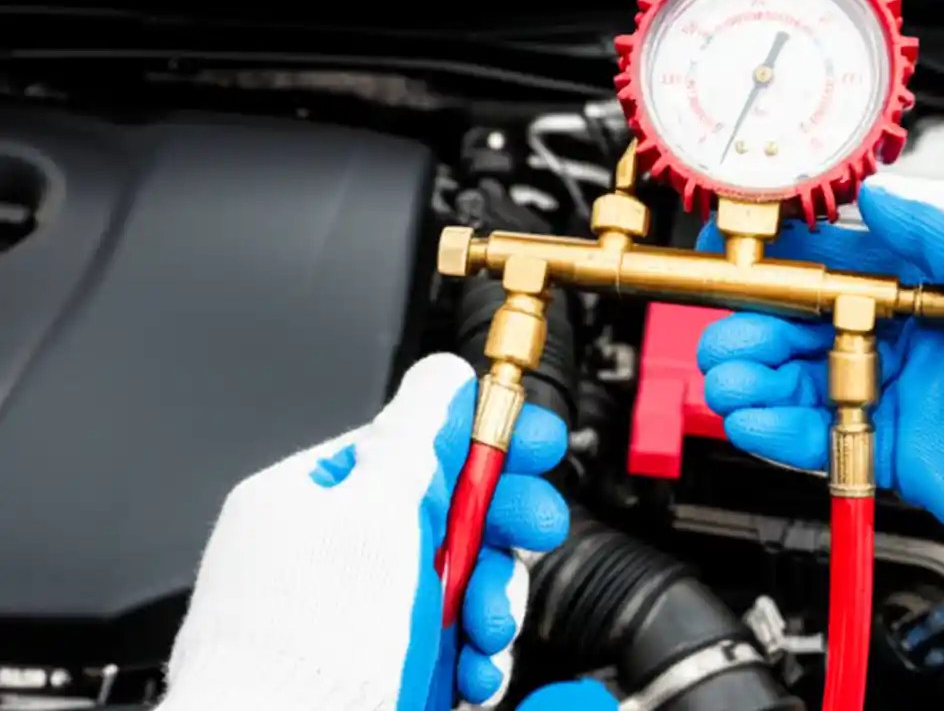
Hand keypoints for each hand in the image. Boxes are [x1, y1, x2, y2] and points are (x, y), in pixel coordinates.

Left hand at [158, 353, 570, 709]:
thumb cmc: (302, 650)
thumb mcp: (375, 518)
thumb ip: (419, 439)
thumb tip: (443, 374)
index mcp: (312, 501)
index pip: (413, 448)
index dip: (482, 442)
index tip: (534, 445)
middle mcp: (329, 559)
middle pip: (446, 519)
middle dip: (498, 534)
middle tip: (529, 532)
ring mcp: (354, 621)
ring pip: (457, 588)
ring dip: (491, 603)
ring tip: (484, 629)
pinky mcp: (381, 675)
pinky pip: (449, 647)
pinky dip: (474, 658)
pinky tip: (472, 671)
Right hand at [697, 174, 943, 600]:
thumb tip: (882, 195)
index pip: (848, 258)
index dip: (787, 257)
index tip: (737, 254)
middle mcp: (924, 334)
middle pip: (815, 324)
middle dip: (760, 328)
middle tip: (722, 334)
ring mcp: (913, 393)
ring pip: (812, 380)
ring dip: (759, 380)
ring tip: (725, 382)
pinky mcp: (906, 450)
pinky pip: (831, 438)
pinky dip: (785, 432)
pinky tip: (751, 422)